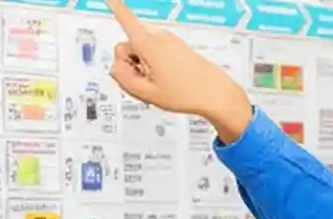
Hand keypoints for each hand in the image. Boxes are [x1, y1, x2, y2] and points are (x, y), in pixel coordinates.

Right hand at [104, 0, 249, 127]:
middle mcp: (158, 37)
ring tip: (162, 86)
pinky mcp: (177, 47)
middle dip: (131, 65)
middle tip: (148, 85)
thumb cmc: (184, 94)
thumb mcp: (146, 93)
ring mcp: (169, 41)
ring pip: (142, 53)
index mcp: (148, 44)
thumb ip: (123, 78)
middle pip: (128, 47)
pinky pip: (155, 54)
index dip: (115, 6)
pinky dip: (155, 67)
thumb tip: (116, 66)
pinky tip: (168, 82)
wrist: (217, 94)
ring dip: (145, 69)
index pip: (126, 20)